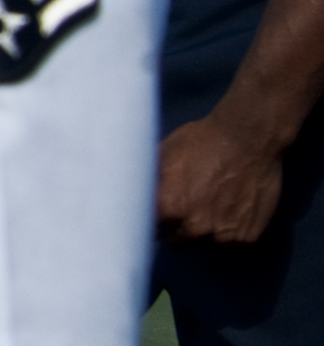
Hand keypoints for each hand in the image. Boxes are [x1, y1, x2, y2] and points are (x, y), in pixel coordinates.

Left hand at [157, 112, 283, 243]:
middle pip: (177, 240)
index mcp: (168, 208)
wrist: (248, 138)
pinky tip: (231, 205)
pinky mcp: (248, 237)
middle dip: (178, 226)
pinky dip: (230, 228)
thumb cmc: (201, 140)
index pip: (149, 231)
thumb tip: (132, 195)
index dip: (152, 221)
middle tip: (187, 203)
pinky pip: (231, 241)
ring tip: (211, 201)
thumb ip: (149, 182)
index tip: (156, 214)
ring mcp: (224, 236)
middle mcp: (195, 228)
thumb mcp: (162, 153)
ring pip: (205, 242)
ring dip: (205, 229)